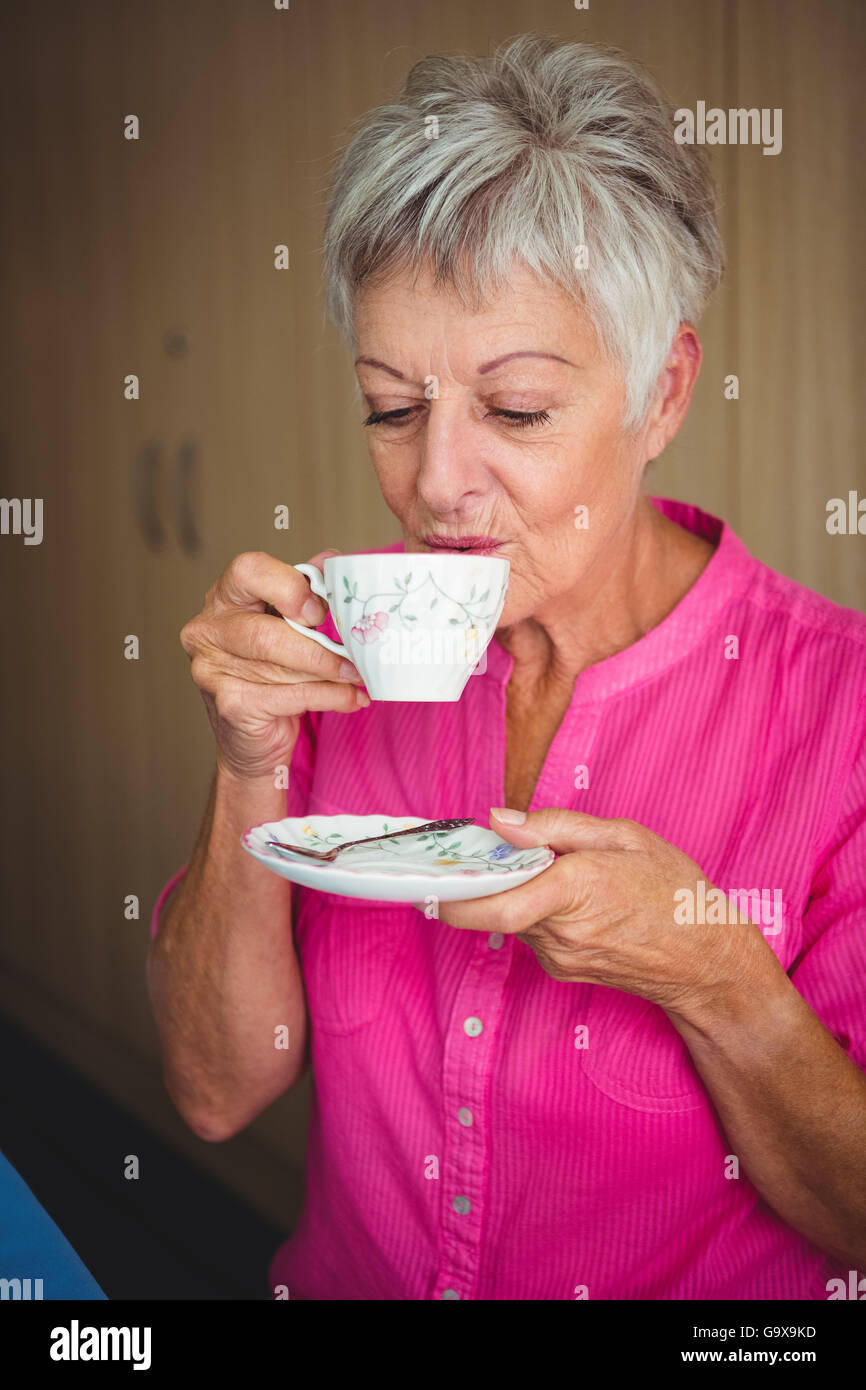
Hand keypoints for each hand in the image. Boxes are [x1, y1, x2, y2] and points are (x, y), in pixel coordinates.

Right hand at [179, 549, 368, 780]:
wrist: (251, 740)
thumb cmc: (268, 675)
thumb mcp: (284, 625)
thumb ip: (303, 592)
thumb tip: (331, 561)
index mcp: (223, 598)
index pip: (248, 571)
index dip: (288, 586)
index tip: (319, 610)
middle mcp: (208, 631)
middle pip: (266, 633)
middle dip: (317, 647)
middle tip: (352, 655)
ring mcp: (212, 670)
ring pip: (281, 668)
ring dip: (330, 674)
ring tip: (358, 676)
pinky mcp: (230, 704)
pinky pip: (289, 696)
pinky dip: (329, 697)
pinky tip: (351, 698)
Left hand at [435, 807, 767, 1021]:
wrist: (708, 964)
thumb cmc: (676, 892)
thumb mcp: (625, 837)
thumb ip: (556, 827)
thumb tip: (499, 822)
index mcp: (576, 889)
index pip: (493, 900)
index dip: (452, 890)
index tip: (425, 874)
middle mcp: (561, 931)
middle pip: (492, 906)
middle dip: (480, 879)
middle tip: (479, 853)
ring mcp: (560, 957)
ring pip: (509, 917)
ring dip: (512, 892)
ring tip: (549, 868)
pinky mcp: (562, 970)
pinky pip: (530, 932)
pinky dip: (533, 909)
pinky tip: (567, 896)